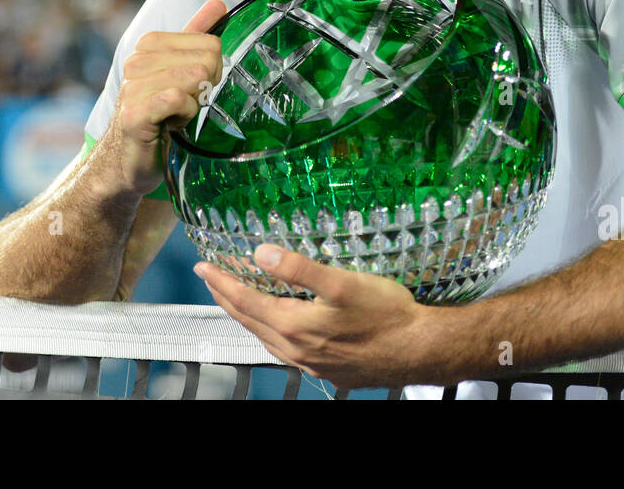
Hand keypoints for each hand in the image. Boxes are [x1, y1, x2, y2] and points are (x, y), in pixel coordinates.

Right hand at [108, 0, 224, 192]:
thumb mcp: (180, 70)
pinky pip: (178, 99)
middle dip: (204, 89)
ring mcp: (133, 85)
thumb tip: (219, 3)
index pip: (211, 44)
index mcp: (150, 44)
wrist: (128, 160)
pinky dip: (184, 116)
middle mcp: (137, 59)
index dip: (211, 72)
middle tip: (182, 105)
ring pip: (194, 79)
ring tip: (173, 115)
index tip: (191, 89)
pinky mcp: (134, 111)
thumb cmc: (159, 116)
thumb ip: (197, 35)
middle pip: (207, 61)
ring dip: (193, 105)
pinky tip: (169, 125)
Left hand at [196, 244, 450, 390]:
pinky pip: (287, 350)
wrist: (420, 350)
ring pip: (267, 338)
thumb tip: (260, 254)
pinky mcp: (329, 370)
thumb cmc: (385, 314)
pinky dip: (273, 333)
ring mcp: (312, 363)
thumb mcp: (342, 283)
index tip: (204, 267)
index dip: (222, 282)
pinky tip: (281, 328)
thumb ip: (298, 268)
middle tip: (213, 280)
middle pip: (251, 321)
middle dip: (228, 298)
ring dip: (249, 317)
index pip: (245, 301)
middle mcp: (297, 349)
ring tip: (238, 301)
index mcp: (294, 325)